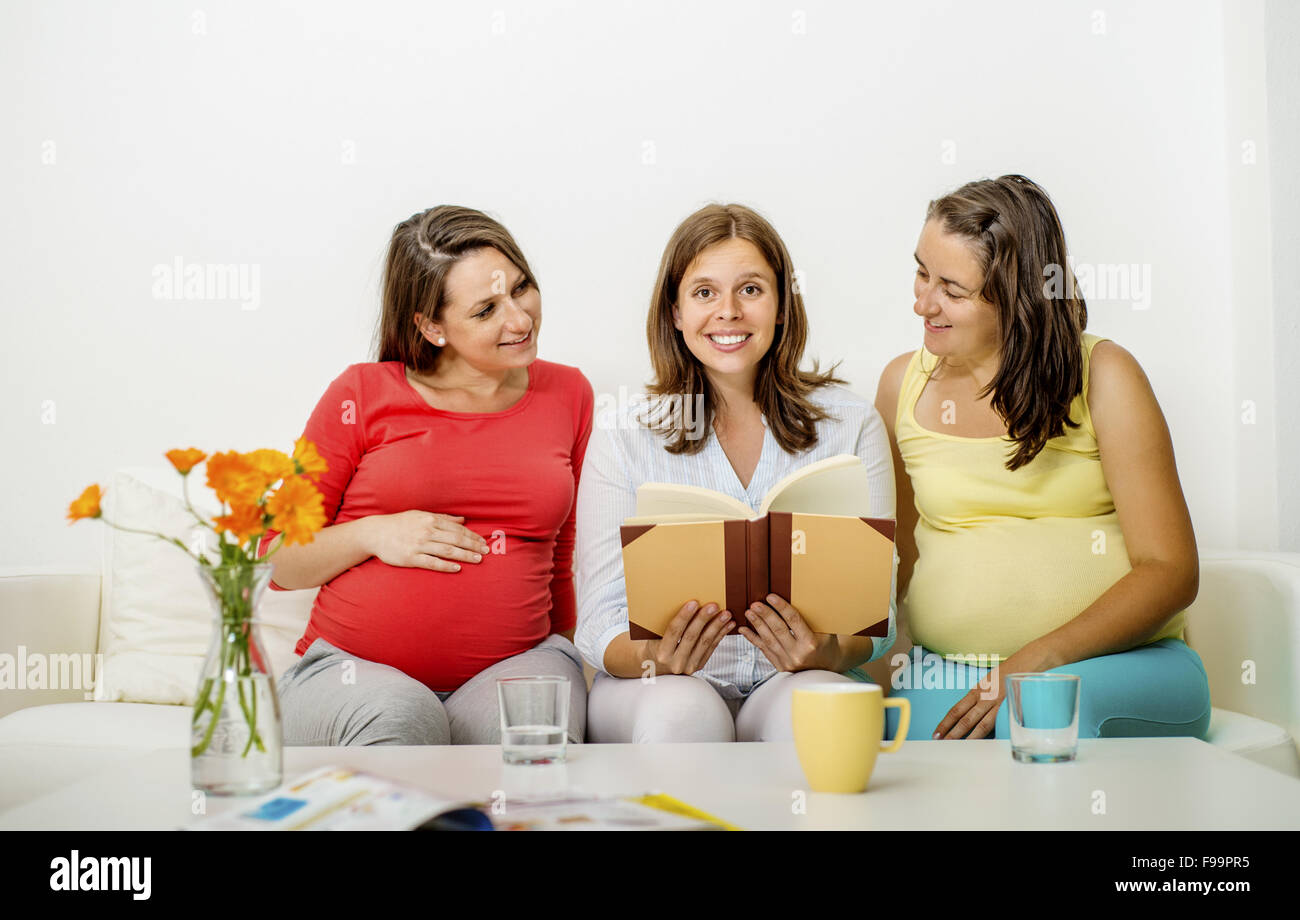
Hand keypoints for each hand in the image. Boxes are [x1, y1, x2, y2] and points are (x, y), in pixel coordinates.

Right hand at [364, 510, 490, 572]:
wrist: (374, 533)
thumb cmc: (399, 524)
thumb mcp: (421, 515)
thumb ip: (443, 517)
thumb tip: (463, 519)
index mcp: (430, 519)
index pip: (457, 528)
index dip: (472, 536)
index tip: (483, 542)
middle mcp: (426, 531)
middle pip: (456, 539)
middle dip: (473, 545)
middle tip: (486, 552)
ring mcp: (418, 545)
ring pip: (447, 551)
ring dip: (465, 555)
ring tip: (478, 560)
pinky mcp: (410, 558)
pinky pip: (432, 563)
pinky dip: (446, 566)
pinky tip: (457, 568)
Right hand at [644, 600, 733, 675]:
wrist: (656, 666)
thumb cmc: (655, 646)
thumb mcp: (654, 636)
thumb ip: (665, 623)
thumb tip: (682, 603)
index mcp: (662, 653)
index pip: (674, 631)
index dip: (684, 616)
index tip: (693, 602)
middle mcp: (675, 662)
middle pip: (691, 636)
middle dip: (704, 619)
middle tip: (713, 606)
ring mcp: (689, 666)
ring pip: (705, 643)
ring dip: (717, 626)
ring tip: (725, 614)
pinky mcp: (699, 666)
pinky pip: (711, 648)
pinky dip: (720, 635)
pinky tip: (727, 625)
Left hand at [737, 594, 836, 671]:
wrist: (827, 667)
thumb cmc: (826, 644)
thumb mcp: (825, 630)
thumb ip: (812, 617)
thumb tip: (798, 595)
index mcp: (810, 642)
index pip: (793, 620)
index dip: (781, 607)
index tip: (771, 596)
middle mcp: (798, 654)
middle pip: (778, 630)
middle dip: (765, 615)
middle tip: (755, 603)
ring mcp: (787, 662)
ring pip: (768, 640)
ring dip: (757, 624)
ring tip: (749, 612)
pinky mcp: (780, 667)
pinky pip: (763, 650)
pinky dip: (752, 639)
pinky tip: (744, 629)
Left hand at [933, 641, 1057, 738]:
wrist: (1029, 662)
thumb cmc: (1009, 672)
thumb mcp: (990, 682)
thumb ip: (982, 696)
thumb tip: (973, 712)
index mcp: (977, 690)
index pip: (956, 709)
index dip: (945, 721)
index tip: (936, 731)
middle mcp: (984, 696)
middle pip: (964, 718)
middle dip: (951, 731)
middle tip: (939, 742)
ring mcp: (997, 702)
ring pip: (979, 723)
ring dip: (967, 736)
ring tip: (956, 746)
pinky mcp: (1010, 706)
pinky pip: (998, 723)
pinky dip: (989, 734)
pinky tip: (983, 743)